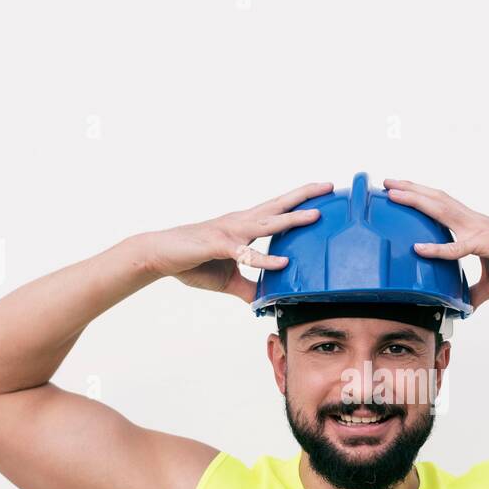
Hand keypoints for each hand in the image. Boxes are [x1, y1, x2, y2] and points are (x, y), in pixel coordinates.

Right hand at [142, 181, 333, 302]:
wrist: (159, 256)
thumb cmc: (193, 262)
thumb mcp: (228, 278)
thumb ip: (249, 287)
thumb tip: (264, 302)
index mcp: (243, 226)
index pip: (276, 209)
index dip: (299, 201)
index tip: (323, 194)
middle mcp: (240, 223)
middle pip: (277, 205)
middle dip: (304, 196)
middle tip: (330, 186)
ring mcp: (229, 232)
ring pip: (266, 223)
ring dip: (292, 219)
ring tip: (316, 215)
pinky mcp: (218, 246)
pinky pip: (245, 254)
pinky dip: (265, 259)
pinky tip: (283, 263)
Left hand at [382, 178, 488, 308]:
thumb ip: (474, 294)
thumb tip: (463, 308)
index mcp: (473, 227)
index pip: (442, 207)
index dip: (421, 197)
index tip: (400, 191)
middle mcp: (473, 222)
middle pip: (436, 199)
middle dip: (410, 189)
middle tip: (386, 182)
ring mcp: (479, 230)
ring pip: (442, 209)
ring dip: (416, 200)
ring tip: (394, 192)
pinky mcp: (486, 244)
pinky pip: (457, 247)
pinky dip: (437, 248)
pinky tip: (418, 248)